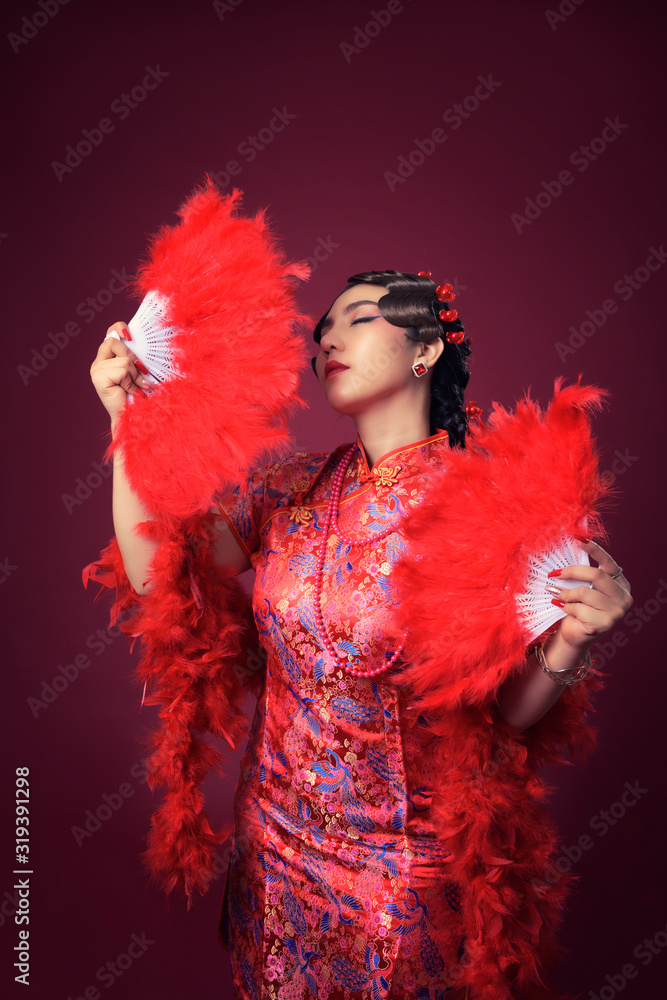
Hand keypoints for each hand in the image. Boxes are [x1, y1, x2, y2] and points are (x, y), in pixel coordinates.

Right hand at [90, 322, 152, 424]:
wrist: (132, 418)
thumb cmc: (138, 395)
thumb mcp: (138, 372)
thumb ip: (136, 358)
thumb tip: (146, 344)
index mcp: (107, 358)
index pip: (109, 333)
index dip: (118, 328)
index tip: (131, 336)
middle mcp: (98, 362)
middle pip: (113, 342)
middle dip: (131, 357)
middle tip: (141, 372)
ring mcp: (96, 370)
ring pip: (123, 360)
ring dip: (134, 375)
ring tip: (137, 387)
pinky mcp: (98, 379)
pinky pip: (122, 372)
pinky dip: (131, 383)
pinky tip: (132, 392)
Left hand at [546, 537, 632, 656]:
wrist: (575, 636)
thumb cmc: (578, 608)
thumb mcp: (583, 588)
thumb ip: (582, 575)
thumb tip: (567, 552)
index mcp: (621, 585)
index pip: (608, 563)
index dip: (594, 549)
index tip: (579, 538)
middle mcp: (624, 598)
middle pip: (596, 575)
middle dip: (572, 571)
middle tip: (554, 573)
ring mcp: (616, 612)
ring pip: (585, 593)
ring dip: (565, 593)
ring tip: (554, 593)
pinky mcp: (604, 624)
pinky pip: (579, 608)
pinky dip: (566, 607)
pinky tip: (562, 607)